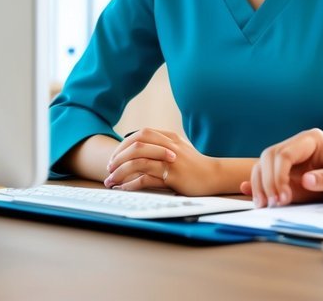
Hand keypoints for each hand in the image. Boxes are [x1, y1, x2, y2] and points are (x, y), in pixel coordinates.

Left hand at [106, 128, 222, 196]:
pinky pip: (145, 179)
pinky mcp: (172, 176)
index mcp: (169, 137)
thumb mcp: (178, 149)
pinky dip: (131, 184)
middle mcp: (168, 146)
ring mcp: (170, 161)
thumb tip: (137, 151)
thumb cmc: (194, 165)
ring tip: (111, 181)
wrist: (214, 175)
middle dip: (118, 157)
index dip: (123, 145)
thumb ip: (161, 146)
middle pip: (136, 145)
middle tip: (109, 169)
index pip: (140, 134)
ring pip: (137, 162)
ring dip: (120, 172)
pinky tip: (123, 188)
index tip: (114, 157)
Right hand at [244, 129, 322, 206]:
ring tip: (264, 205)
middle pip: (270, 156)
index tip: (283, 198)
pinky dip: (258, 184)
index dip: (279, 176)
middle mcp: (297, 144)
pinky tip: (250, 193)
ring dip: (260, 185)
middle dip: (267, 181)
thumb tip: (306, 181)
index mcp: (312, 140)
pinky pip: (266, 172)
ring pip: (263, 164)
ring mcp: (290, 156)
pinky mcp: (286, 169)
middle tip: (273, 204)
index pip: (285, 153)